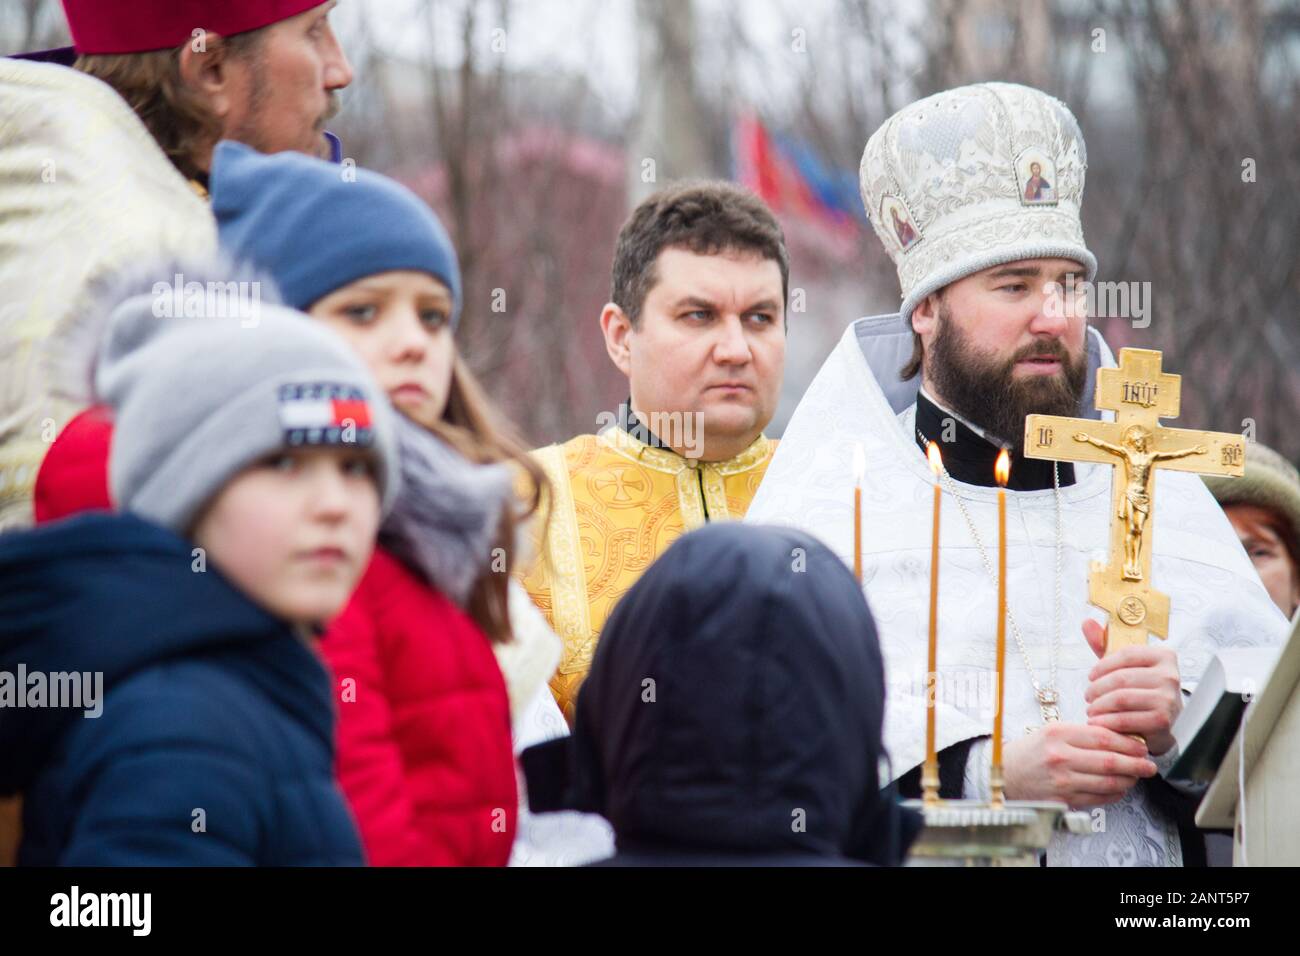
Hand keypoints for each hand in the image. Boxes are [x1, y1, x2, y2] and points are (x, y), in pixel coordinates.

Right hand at [1003, 722, 1155, 808]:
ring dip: (1128, 781)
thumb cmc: (1031, 751)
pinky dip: (1114, 795)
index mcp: (1059, 734)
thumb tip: (1120, 739)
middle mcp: (1060, 757)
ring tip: (1136, 777)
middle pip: (1110, 761)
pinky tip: (1119, 789)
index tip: (1141, 746)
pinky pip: (1098, 799)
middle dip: (1136, 764)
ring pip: (1107, 782)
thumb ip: (1083, 734)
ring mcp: (1062, 780)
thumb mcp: (1052, 732)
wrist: (1005, 774)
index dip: (1128, 743)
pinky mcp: (1063, 799)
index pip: (1104, 737)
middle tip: (1149, 765)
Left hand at [1082, 619, 1181, 755]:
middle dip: (1097, 688)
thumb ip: (1105, 645)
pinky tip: (1098, 723)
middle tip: (1087, 696)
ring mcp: (1169, 699)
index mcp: (1164, 656)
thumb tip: (1087, 622)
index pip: (1126, 653)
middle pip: (1121, 678)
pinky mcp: (1163, 720)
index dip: (1102, 665)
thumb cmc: (1141, 690)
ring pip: (1121, 698)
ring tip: (1091, 710)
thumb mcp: (1124, 666)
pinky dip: (1107, 722)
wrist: (1163, 724)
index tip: (1090, 676)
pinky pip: (1126, 718)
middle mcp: (1170, 676)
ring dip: (1099, 706)